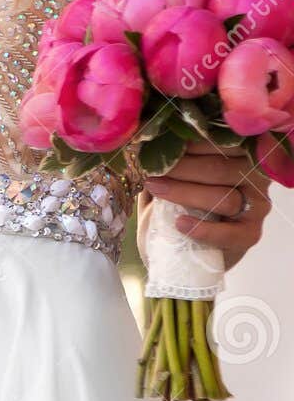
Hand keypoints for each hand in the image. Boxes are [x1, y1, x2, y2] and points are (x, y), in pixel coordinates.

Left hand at [144, 141, 270, 270]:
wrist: (179, 257)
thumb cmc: (174, 215)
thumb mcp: (167, 186)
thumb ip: (166, 167)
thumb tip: (145, 144)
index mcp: (242, 158)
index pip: (227, 143)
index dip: (196, 142)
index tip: (166, 143)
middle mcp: (255, 180)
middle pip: (224, 168)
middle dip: (185, 167)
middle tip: (155, 169)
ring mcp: (256, 208)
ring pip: (225, 197)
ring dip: (186, 193)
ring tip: (157, 189)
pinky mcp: (249, 235)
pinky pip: (228, 232)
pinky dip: (202, 228)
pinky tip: (179, 223)